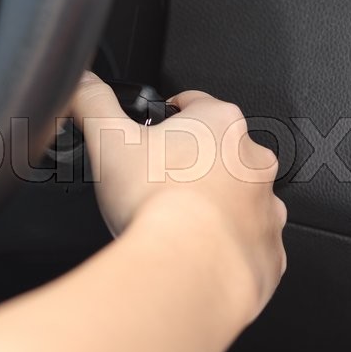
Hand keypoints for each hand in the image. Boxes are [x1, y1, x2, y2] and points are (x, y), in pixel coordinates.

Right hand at [71, 72, 286, 314]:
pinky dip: (225, 246)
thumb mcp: (109, 138)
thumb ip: (93, 101)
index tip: (151, 132)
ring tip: (176, 221)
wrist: (185, 269)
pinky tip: (197, 252)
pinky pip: (248, 243)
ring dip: (213, 204)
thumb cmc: (155, 203)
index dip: (166, 116)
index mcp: (220, 124)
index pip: (194, 103)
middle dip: (190, 163)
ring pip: (238, 197)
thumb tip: (82, 83)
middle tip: (156, 183)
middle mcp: (253, 162)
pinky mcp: (268, 252)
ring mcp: (266, 208)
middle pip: (218, 151)